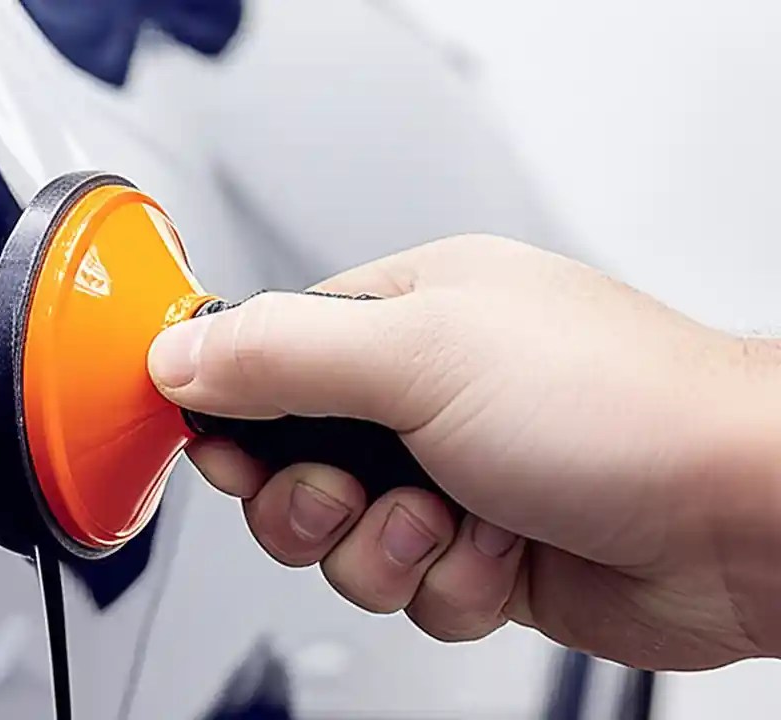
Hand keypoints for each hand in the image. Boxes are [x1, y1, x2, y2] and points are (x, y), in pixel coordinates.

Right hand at [148, 234, 780, 669]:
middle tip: (355, 491)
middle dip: (316, 502)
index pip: (272, 355)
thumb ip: (281, 353)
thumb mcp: (421, 355)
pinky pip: (412, 590)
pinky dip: (450, 585)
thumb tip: (180, 355)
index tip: (225, 448)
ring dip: (390, 550)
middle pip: (295, 463)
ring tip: (451, 521)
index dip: (234, 410)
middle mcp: (428, 395)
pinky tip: (502, 552)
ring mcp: (457, 476)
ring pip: (346, 543)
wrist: (740, 517)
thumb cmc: (620, 408)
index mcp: (409, 315)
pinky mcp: (486, 550)